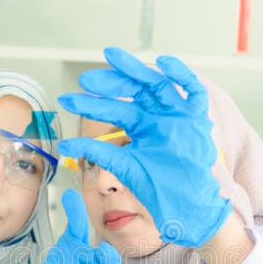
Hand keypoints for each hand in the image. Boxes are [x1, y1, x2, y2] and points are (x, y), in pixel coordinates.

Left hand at [57, 47, 231, 246]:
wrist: (186, 207)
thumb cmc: (159, 189)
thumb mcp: (124, 167)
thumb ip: (99, 153)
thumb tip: (66, 146)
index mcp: (142, 126)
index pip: (116, 108)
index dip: (93, 103)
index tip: (69, 100)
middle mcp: (158, 116)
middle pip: (135, 90)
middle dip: (111, 82)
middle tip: (87, 79)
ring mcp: (177, 115)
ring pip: (158, 83)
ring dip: (136, 69)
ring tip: (113, 57)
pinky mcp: (196, 118)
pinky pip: (193, 91)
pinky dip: (182, 75)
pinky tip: (164, 62)